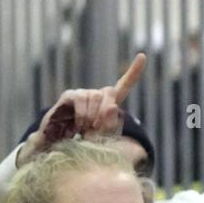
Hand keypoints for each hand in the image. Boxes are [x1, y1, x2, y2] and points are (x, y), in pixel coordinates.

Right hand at [18, 53, 145, 164]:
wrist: (60, 146)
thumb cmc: (85, 143)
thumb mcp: (103, 138)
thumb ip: (111, 125)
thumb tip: (112, 105)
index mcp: (109, 104)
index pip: (124, 85)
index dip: (133, 72)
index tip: (142, 56)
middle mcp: (97, 95)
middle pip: (110, 93)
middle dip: (106, 113)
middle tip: (96, 130)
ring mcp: (83, 93)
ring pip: (95, 97)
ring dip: (91, 117)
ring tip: (85, 131)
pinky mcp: (70, 95)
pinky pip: (80, 100)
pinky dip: (81, 115)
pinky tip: (78, 126)